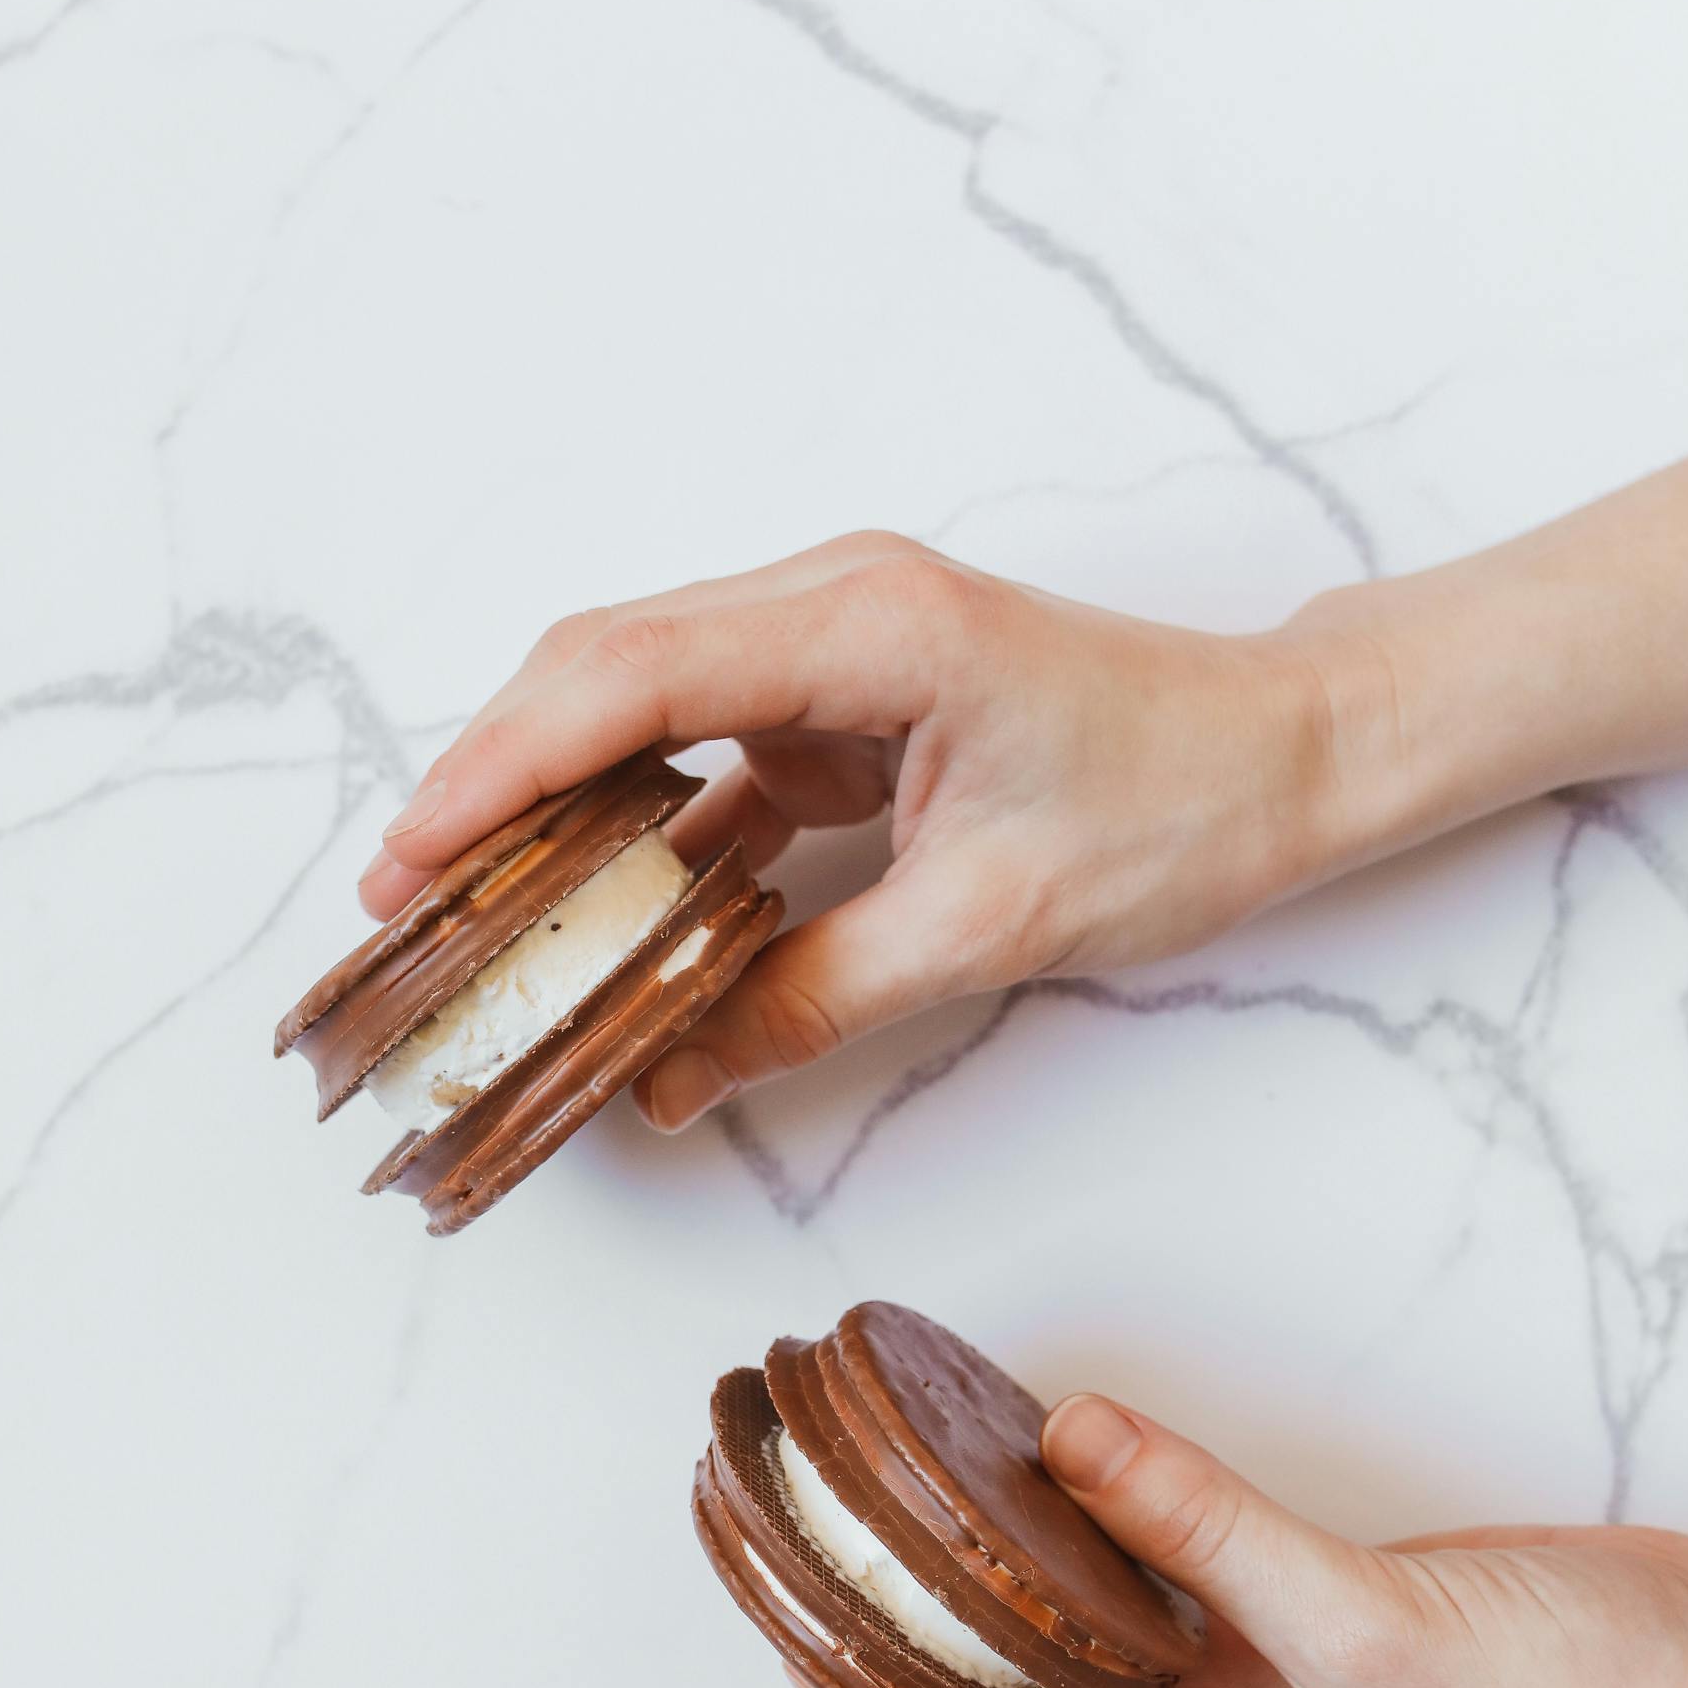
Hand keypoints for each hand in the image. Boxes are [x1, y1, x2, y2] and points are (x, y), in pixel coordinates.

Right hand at [357, 533, 1333, 1128]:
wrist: (1286, 754)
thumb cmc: (1177, 803)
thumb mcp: (988, 924)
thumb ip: (811, 997)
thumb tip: (669, 1079)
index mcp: (863, 626)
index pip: (626, 676)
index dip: (500, 768)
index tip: (414, 857)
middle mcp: (827, 609)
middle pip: (601, 671)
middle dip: (488, 780)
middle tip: (400, 900)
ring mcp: (828, 653)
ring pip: (635, 708)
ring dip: (549, 803)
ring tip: (465, 910)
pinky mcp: (841, 709)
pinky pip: (700, 758)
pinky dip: (634, 831)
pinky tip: (589, 915)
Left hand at [830, 1392, 1687, 1687]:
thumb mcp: (1375, 1633)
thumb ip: (1210, 1534)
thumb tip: (1066, 1447)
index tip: (811, 1667)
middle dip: (927, 1671)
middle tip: (820, 1574)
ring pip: (1081, 1675)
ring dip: (1001, 1604)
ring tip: (893, 1521)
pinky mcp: (1283, 1660)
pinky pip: (1152, 1606)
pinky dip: (1095, 1549)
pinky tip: (1031, 1483)